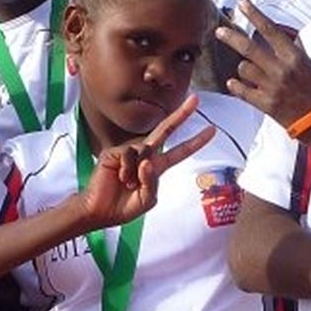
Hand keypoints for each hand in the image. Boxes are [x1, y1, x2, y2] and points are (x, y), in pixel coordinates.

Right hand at [77, 93, 215, 229]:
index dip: (195, 142)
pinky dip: (127, 169)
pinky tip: (120, 178)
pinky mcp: (115, 152)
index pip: (179, 152)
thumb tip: (147, 161)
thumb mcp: (147, 200)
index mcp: (156, 168)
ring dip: (138, 172)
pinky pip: (129, 154)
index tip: (212, 130)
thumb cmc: (123, 207)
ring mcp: (130, 152)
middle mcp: (145, 156)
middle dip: (181, 115)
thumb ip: (152, 182)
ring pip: (145, 150)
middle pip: (165, 131)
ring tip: (127, 184)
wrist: (99, 211)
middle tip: (196, 99)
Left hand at [215, 0, 310, 131]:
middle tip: (219, 31)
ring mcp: (272, 87)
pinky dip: (236, 86)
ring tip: (249, 73)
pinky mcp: (266, 105)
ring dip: (243, 69)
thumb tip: (284, 37)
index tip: (242, 4)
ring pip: (243, 69)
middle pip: (248, 48)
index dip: (254, 14)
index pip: (270, 30)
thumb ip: (294, 52)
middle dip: (231, 37)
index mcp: (294, 56)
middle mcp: (281, 69)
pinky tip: (234, 84)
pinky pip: (242, 91)